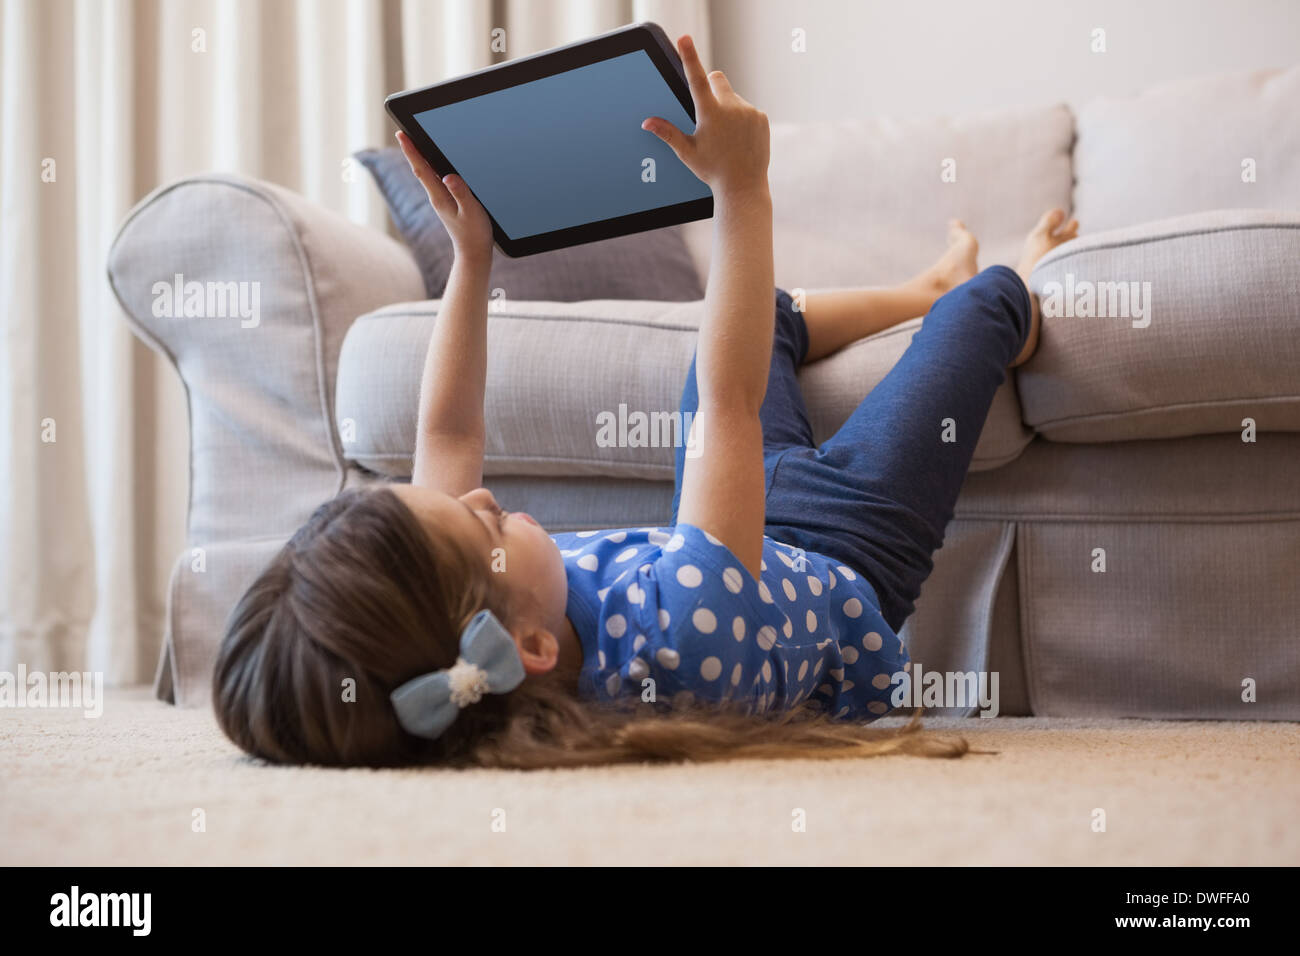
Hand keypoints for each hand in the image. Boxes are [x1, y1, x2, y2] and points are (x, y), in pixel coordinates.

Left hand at [396, 130, 493, 264]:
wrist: (473, 254)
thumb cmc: (475, 234)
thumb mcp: (471, 212)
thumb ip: (461, 193)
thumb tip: (449, 176)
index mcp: (439, 197)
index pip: (422, 169)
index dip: (412, 151)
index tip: (401, 134)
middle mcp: (437, 197)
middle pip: (421, 169)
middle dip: (412, 150)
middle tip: (403, 132)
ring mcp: (441, 201)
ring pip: (427, 175)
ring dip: (420, 158)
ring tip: (414, 142)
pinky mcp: (447, 203)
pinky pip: (435, 181)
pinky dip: (431, 169)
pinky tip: (433, 164)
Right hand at [640, 34, 768, 196]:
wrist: (743, 187)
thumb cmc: (712, 171)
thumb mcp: (687, 152)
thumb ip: (667, 132)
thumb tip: (647, 122)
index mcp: (710, 114)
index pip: (696, 79)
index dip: (689, 57)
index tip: (684, 38)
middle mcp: (731, 108)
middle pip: (716, 79)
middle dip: (710, 87)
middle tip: (707, 112)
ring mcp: (749, 112)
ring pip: (732, 96)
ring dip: (726, 107)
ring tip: (725, 136)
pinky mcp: (761, 117)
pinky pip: (747, 108)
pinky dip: (741, 117)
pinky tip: (738, 139)